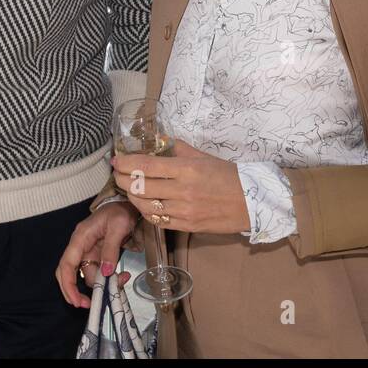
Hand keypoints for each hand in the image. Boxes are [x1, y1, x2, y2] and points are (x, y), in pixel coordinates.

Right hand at [55, 203, 138, 307]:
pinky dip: (108, 279)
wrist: (127, 206)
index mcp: (80, 238)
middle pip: (68, 273)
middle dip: (75, 292)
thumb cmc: (121, 212)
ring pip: (86, 276)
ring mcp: (88, 252)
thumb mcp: (118, 227)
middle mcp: (80, 247)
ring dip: (101, 285)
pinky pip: (98, 273)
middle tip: (89, 305)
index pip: (66, 264)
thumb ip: (111, 249)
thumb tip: (104, 273)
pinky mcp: (97, 256)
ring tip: (121, 281)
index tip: (77, 301)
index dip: (68, 285)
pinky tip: (122, 277)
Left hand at [112, 140, 250, 234]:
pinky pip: (157, 220)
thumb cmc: (228, 176)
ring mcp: (184, 211)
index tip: (116, 160)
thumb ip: (178, 148)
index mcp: (187, 169)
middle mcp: (182, 190)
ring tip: (129, 188)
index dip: (126, 163)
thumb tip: (157, 141)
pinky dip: (146, 211)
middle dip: (123, 180)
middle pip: (140, 186)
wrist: (252, 202)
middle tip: (118, 174)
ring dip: (132, 196)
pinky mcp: (186, 226)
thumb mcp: (203, 156)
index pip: (146, 165)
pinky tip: (144, 204)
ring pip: (145, 205)